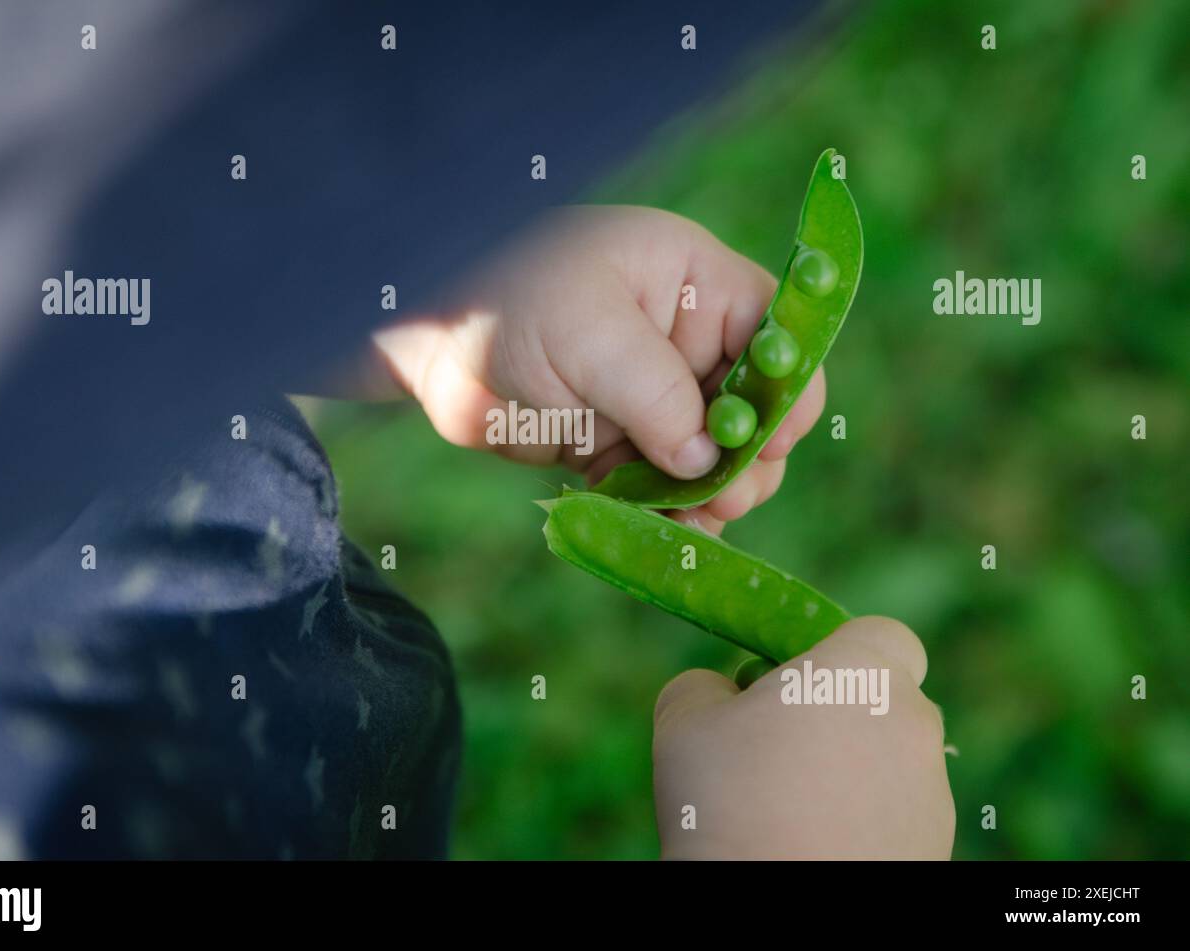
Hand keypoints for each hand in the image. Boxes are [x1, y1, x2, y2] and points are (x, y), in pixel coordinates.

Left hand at [371, 206, 825, 531]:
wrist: (428, 344)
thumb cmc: (509, 304)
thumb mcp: (591, 335)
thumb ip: (656, 394)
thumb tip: (705, 460)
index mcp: (695, 286)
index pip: (776, 336)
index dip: (785, 389)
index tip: (772, 439)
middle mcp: (685, 341)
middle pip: (754, 408)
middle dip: (749, 455)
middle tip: (725, 494)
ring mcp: (654, 397)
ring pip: (714, 456)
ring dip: (714, 492)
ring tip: (699, 517)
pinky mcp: (620, 443)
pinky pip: (664, 485)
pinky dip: (671, 512)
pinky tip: (672, 533)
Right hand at [652, 617, 955, 858]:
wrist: (777, 915)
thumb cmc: (728, 805)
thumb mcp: (684, 723)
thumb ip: (705, 685)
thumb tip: (722, 692)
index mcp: (863, 673)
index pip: (882, 635)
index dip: (837, 653)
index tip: (788, 685)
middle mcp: (914, 725)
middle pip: (883, 700)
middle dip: (837, 717)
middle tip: (774, 752)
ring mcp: (933, 794)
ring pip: (888, 762)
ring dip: (846, 775)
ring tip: (784, 812)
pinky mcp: (935, 850)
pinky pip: (894, 817)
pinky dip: (859, 824)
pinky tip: (809, 845)